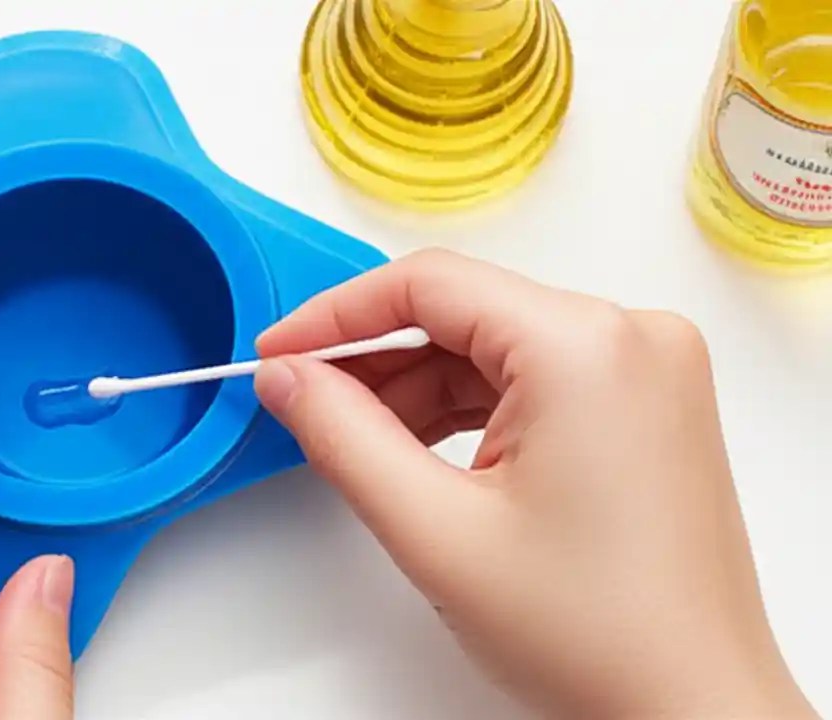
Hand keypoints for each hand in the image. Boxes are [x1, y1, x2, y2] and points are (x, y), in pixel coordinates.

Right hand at [254, 250, 817, 719]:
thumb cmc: (597, 636)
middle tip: (303, 402)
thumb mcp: (435, 530)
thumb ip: (343, 437)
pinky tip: (421, 452)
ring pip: (495, 348)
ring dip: (419, 388)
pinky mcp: (647, 409)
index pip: (431, 285)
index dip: (337, 314)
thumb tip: (288, 378)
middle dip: (375, 360)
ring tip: (358, 443)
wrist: (691, 712)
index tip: (278, 351)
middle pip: (464, 313)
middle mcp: (632, 339)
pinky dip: (470, 409)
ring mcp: (648, 373)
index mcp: (586, 347)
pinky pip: (535, 380)